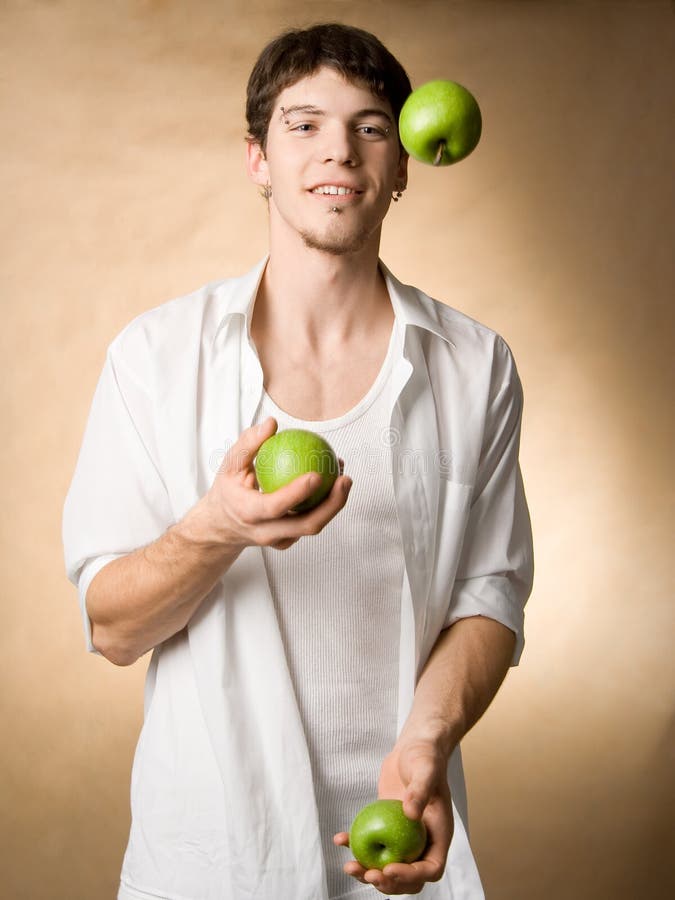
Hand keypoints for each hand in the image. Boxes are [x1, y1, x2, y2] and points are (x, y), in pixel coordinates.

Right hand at [189, 417, 351, 552]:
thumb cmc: (228, 489)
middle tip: (345, 479)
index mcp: (248, 513)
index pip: (275, 506)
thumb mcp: (229, 464)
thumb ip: (249, 443)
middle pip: (304, 525)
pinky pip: (309, 523)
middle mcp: (264, 532)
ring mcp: (278, 540)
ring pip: (312, 526)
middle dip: (331, 506)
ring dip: (334, 503)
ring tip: (344, 477)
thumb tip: (272, 423)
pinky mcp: (288, 541)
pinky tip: (333, 481)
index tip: (317, 474)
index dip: (297, 493)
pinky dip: (325, 504)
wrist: (221, 526)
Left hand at [333, 740, 452, 894]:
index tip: (389, 868)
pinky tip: (339, 839)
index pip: (431, 868)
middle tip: (368, 874)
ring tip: (349, 866)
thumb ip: (420, 790)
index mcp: (438, 834)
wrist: (412, 748)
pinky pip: (371, 844)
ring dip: (368, 872)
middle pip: (409, 876)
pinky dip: (355, 846)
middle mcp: (422, 840)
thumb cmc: (425, 756)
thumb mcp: (425, 769)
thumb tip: (410, 814)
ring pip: (387, 866)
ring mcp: (404, 837)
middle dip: (388, 882)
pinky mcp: (386, 827)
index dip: (412, 875)